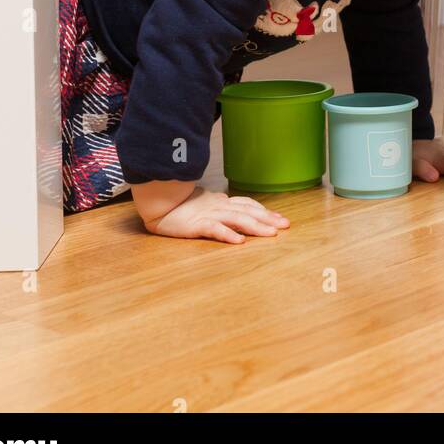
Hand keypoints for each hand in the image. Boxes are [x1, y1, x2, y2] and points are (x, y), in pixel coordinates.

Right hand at [144, 185, 289, 242]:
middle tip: (285, 225)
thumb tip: (238, 214)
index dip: (264, 211)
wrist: (157, 203)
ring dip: (255, 227)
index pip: (247, 205)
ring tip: (271, 234)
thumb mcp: (205, 204)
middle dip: (267, 219)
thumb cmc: (181, 206)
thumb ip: (220, 208)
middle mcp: (218, 207)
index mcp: (221, 202)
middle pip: (247, 211)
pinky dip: (228, 235)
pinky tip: (239, 242)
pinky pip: (214, 229)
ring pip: (236, 219)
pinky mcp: (196, 225)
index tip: (280, 219)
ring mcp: (208, 215)